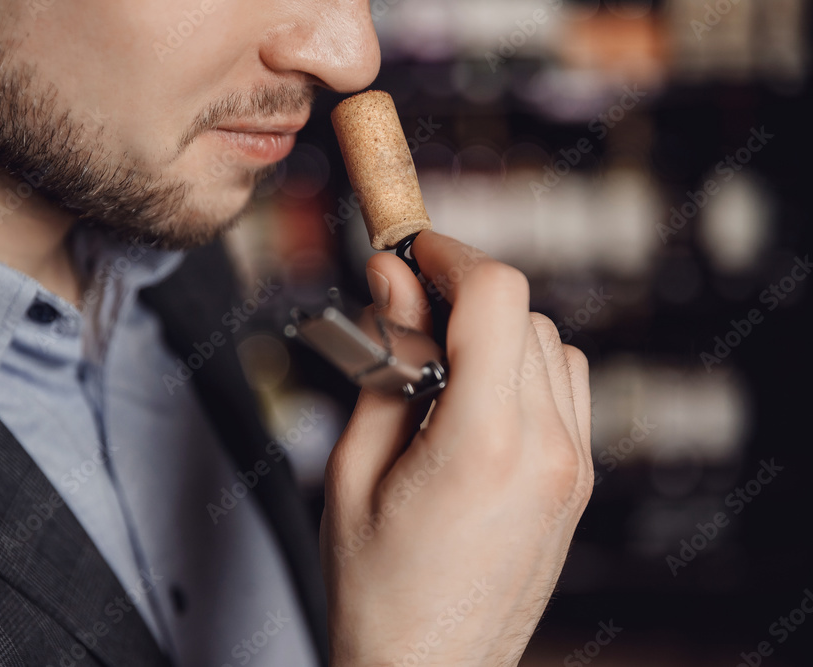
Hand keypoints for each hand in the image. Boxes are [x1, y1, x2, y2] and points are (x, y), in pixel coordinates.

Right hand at [321, 230, 592, 665]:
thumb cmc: (380, 590)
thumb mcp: (355, 467)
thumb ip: (382, 363)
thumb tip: (391, 284)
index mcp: (485, 443)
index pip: (497, 296)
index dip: (450, 255)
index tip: (412, 253)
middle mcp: (548, 449)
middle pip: (523, 312)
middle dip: (460, 294)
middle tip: (402, 313)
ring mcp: (573, 468)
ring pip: (551, 344)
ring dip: (495, 330)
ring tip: (435, 363)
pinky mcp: (578, 482)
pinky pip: (564, 388)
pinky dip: (522, 367)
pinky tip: (473, 396)